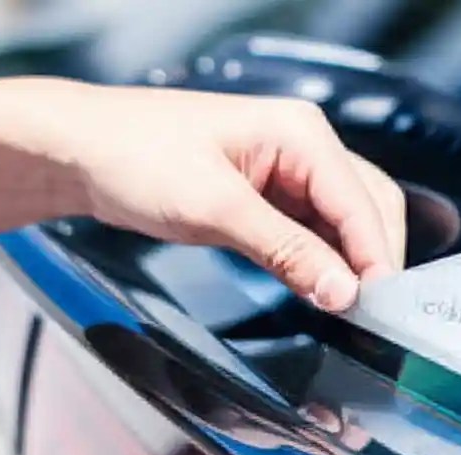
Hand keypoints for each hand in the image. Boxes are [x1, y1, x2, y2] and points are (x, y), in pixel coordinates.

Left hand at [52, 85, 405, 310]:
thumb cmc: (136, 157)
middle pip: (368, 209)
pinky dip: (321, 261)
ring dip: (348, 264)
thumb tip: (342, 291)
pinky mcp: (269, 196)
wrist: (81, 152)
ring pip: (345, 223)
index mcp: (300, 132)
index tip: (379, 309)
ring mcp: (288, 171)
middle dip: (372, 260)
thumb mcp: (215, 208)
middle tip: (369, 316)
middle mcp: (304, 146)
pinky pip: (314, 231)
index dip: (376, 258)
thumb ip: (286, 251)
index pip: (361, 202)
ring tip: (347, 309)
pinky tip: (319, 289)